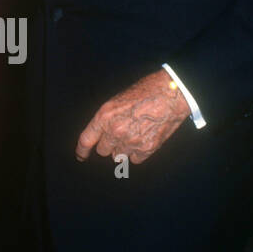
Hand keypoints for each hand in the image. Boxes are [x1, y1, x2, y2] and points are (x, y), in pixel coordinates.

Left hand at [76, 68, 190, 165]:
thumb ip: (107, 118)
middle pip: (103, 150)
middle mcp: (115, 131)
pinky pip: (135, 160)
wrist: (171, 93)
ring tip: (135, 134)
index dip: (82, 151)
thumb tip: (102, 134)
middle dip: (109, 144)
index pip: (86, 140)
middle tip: (121, 134)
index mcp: (104, 116)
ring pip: (118, 157)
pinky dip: (138, 153)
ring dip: (123, 149)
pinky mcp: (146, 148)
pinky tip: (145, 138)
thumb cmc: (145, 92)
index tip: (81, 156)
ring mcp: (130, 141)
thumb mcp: (118, 100)